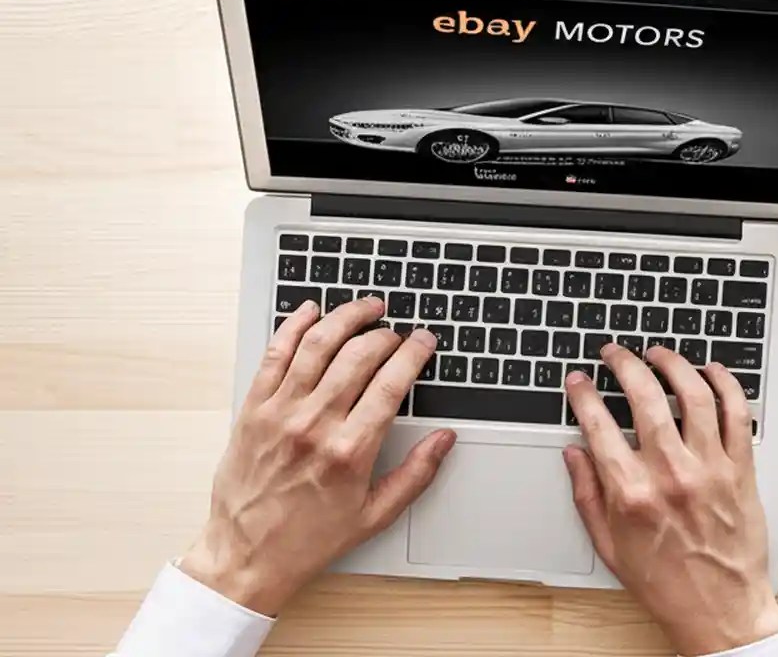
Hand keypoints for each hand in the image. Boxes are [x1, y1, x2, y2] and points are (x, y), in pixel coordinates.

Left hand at [181, 297, 455, 614]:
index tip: (423, 341)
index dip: (413, 353)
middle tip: (397, 332)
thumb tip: (444, 439)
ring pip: (317, 344)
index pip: (392, 383)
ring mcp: (280, 413)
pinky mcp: (253, 409)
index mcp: (350, 452)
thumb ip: (416, 473)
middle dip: (386, 334)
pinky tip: (311, 312)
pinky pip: (275, 355)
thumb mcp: (376, 515)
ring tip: (365, 307)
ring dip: (346, 317)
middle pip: (358, 356)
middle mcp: (314, 425)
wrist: (246, 555)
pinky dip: (294, 326)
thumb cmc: (308, 539)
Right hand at [563, 344, 777, 655]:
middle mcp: (671, 474)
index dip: (583, 394)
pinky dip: (725, 385)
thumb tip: (573, 453)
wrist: (719, 611)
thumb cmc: (666, 583)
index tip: (578, 380)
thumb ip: (587, 494)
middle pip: (645, 396)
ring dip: (674, 364)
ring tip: (658, 353)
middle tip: (615, 353)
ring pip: (694, 394)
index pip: (598, 424)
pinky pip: (737, 414)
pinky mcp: (740, 470)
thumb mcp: (608, 545)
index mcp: (631, 493)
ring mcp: (710, 469)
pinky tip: (711, 372)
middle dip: (624, 363)